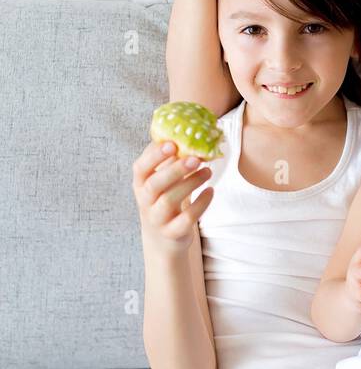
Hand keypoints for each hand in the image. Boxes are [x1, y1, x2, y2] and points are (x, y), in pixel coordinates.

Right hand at [132, 140, 213, 254]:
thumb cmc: (165, 198)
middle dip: (175, 170)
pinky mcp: (172, 232)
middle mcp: (144, 201)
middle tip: (196, 158)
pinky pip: (186, 219)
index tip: (172, 143)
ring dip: (191, 183)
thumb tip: (187, 130)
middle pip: (155, 185)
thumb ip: (169, 160)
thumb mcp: (162, 180)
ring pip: (169, 201)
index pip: (140, 168)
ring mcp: (157, 219)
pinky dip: (201, 204)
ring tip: (208, 171)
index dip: (154, 156)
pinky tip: (211, 191)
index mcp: (140, 184)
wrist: (163, 238)